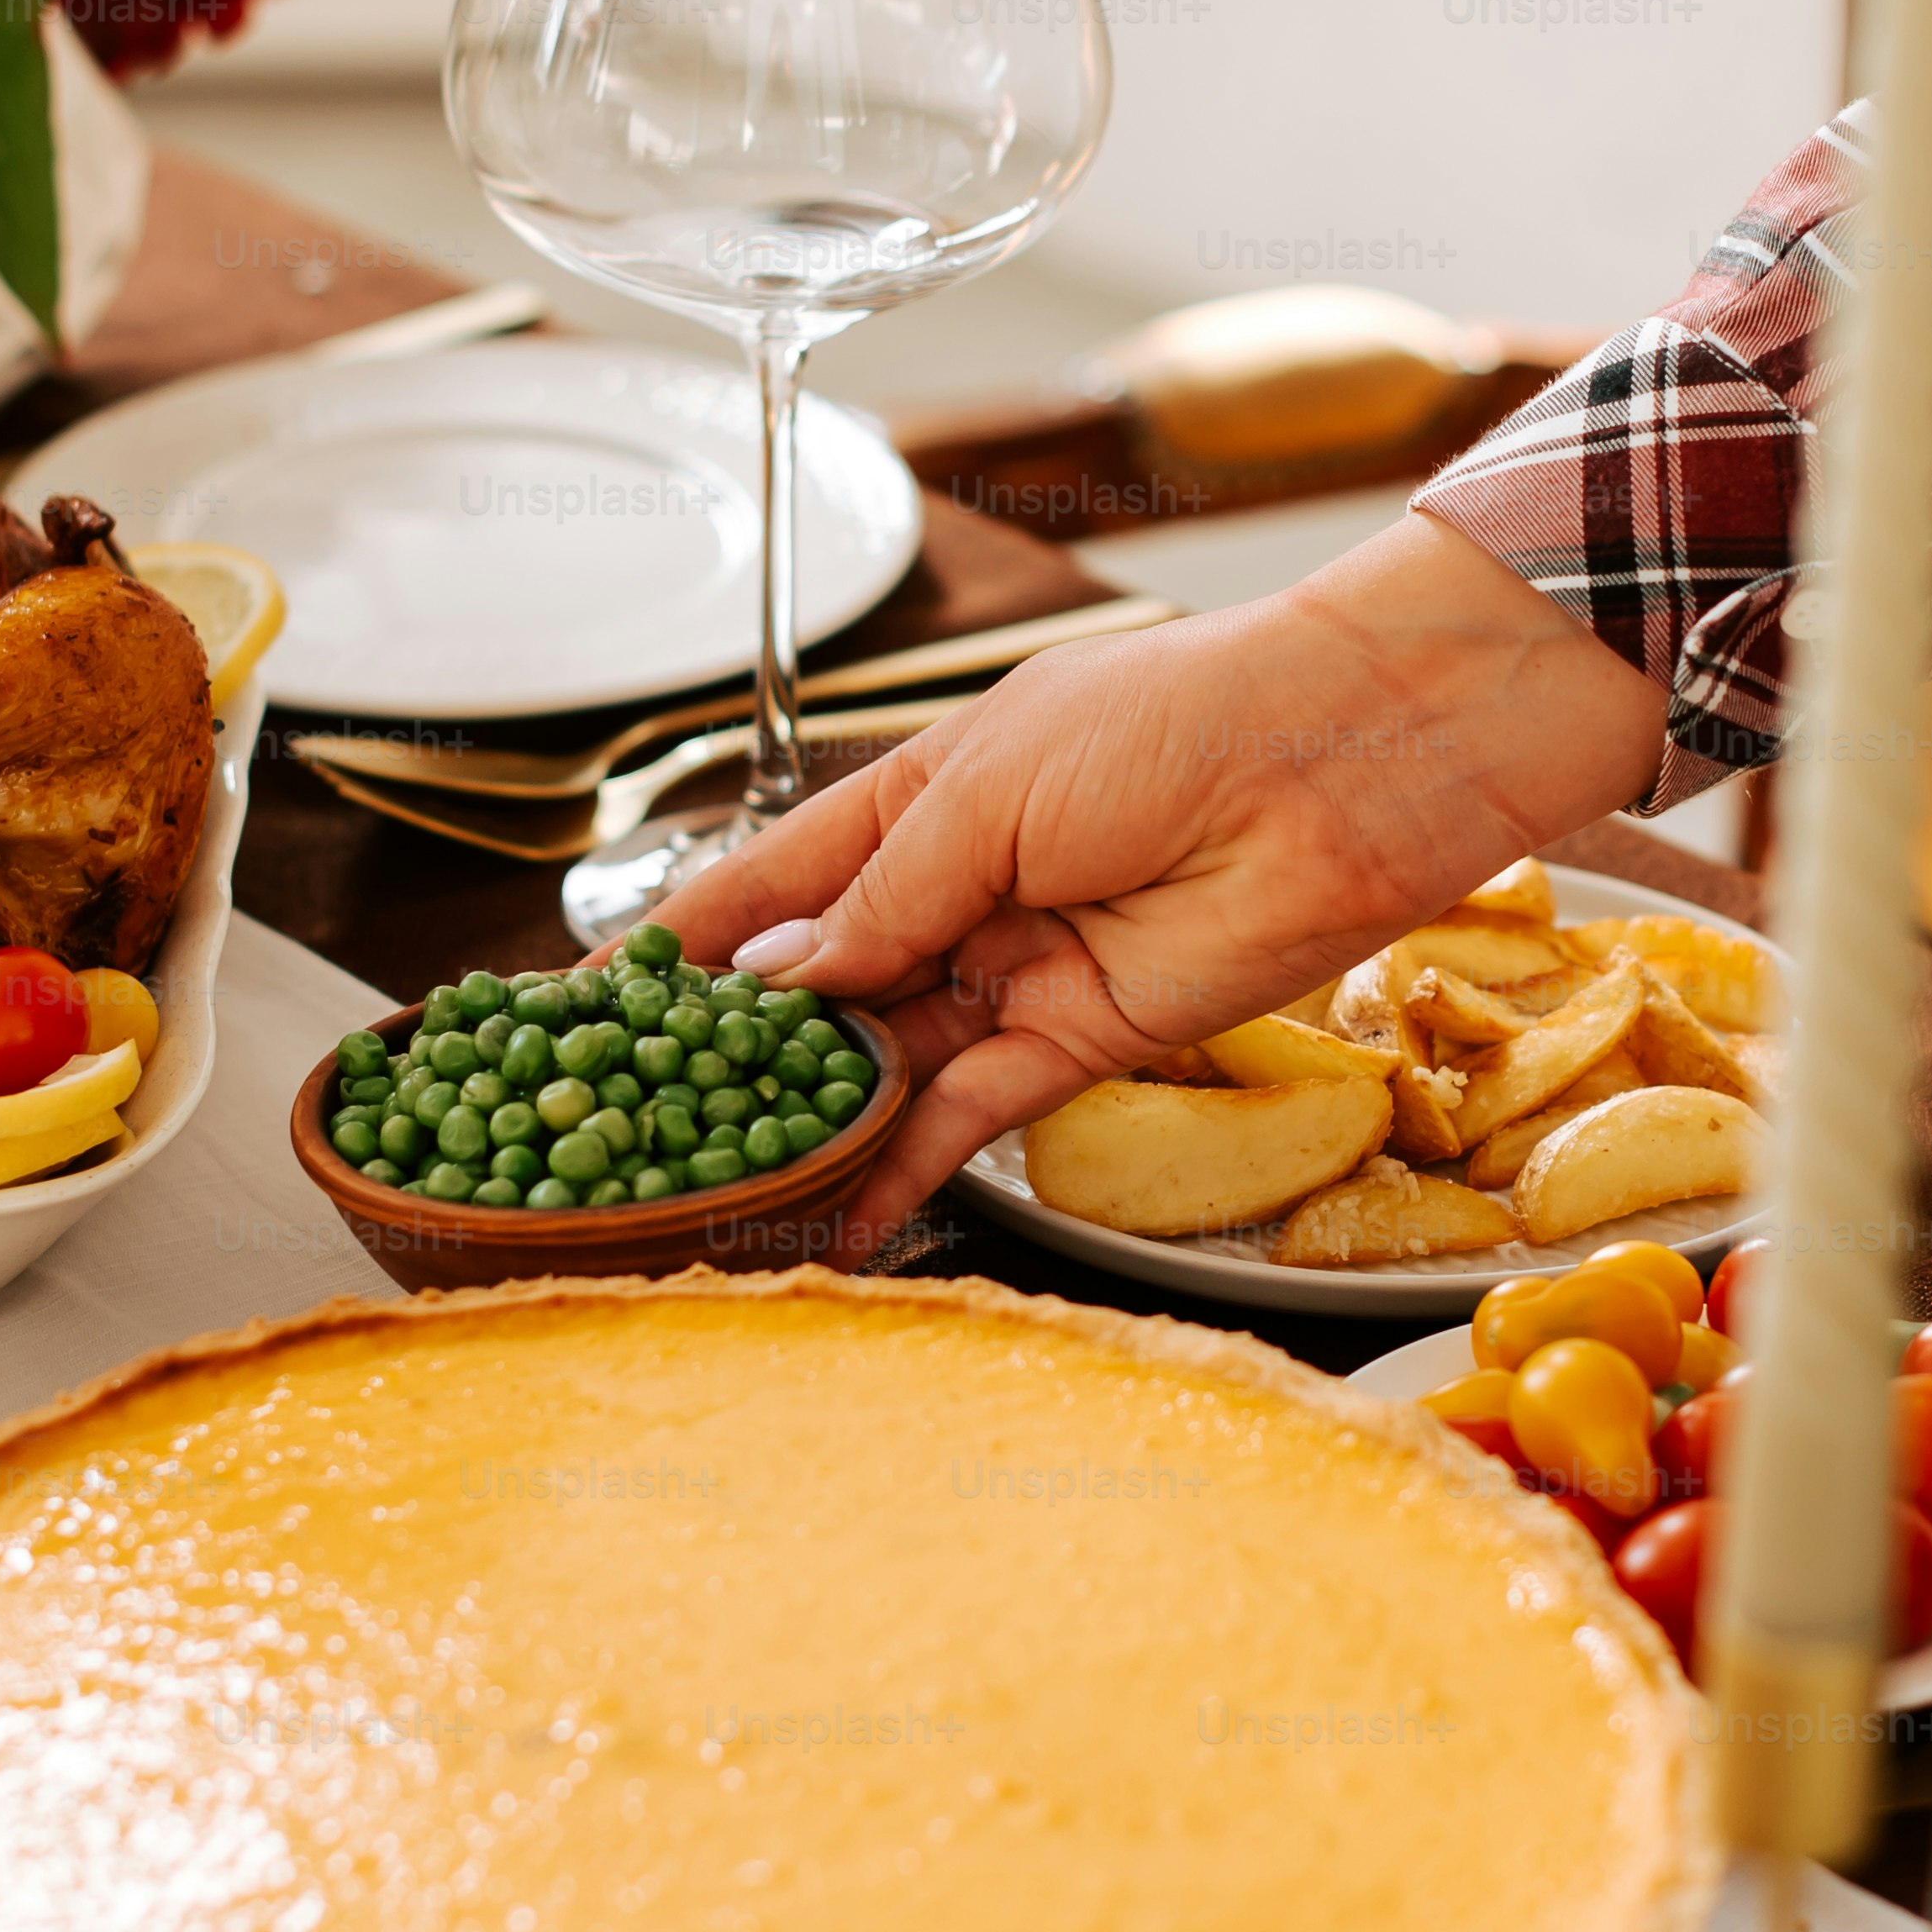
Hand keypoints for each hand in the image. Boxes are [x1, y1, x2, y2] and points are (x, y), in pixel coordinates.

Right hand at [653, 511, 1665, 1248]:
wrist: (1339, 763)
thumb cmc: (1173, 721)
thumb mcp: (990, 792)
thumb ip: (885, 900)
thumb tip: (781, 985)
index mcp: (920, 800)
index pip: (772, 884)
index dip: (687, 946)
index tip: (592, 1010)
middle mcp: (958, 890)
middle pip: (819, 990)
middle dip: (735, 1056)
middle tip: (639, 1127)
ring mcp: (1013, 969)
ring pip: (885, 1062)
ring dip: (809, 1121)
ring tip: (718, 1187)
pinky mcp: (1078, 1040)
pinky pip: (969, 1115)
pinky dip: (904, 1165)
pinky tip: (835, 1211)